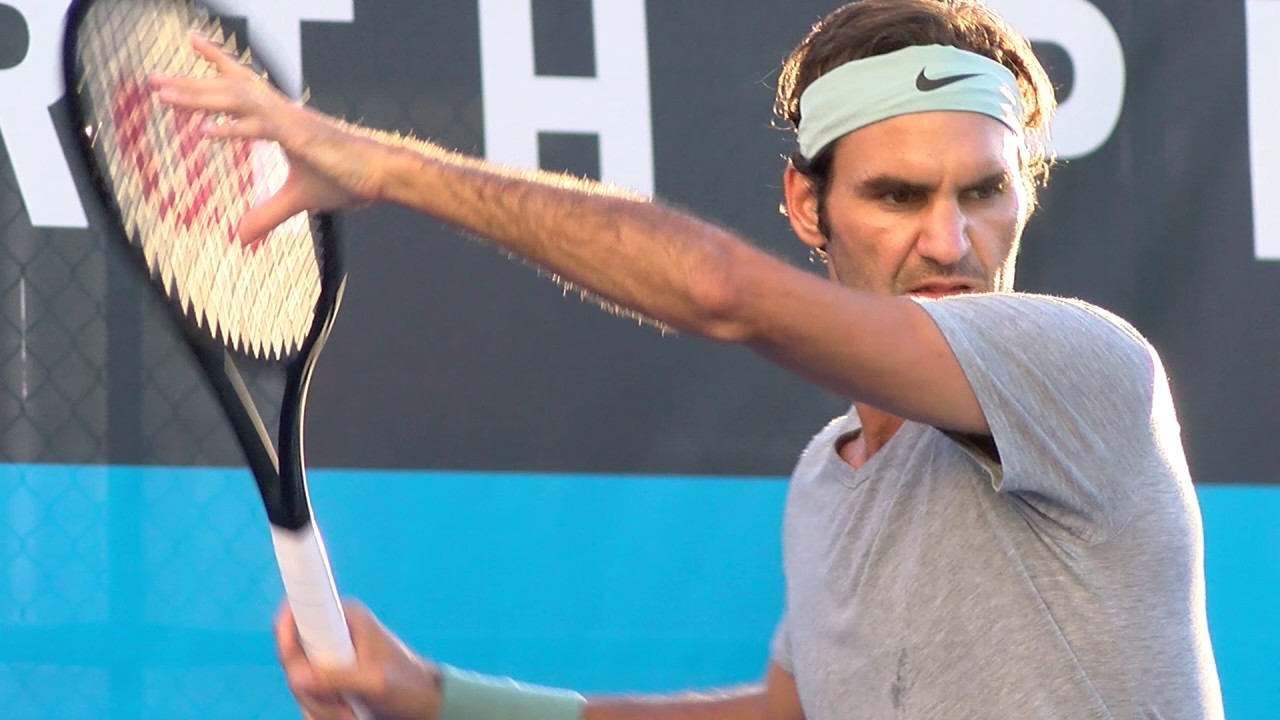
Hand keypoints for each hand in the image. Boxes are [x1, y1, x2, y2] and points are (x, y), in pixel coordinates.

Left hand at [150, 34, 386, 242]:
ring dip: (199, 98)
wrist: (380, 174)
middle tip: (153, 78)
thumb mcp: (298, 202)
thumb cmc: (347, 179)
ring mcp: (289, 121)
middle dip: (189, 82)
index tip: (190, 45)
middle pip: (228, 88)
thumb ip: (266, 216)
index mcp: (281, 118)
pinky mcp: (299, 136)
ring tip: (165, 97)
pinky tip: (204, 130)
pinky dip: (231, 128)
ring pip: (237, 101)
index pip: (242, 83)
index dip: (215, 63)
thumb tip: (240, 238)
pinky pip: (259, 128)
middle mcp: (281, 111)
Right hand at [275, 600, 442, 719]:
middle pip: (292, 658)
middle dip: (311, 689)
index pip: (298, 608)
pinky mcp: (328, 680)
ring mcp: (328, 658)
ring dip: (320, 707)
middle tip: (342, 705)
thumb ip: (336, 677)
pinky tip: (348, 716)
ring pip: (298, 684)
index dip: (286, 633)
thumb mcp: (376, 682)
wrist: (425, 705)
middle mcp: (332, 633)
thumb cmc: (410, 686)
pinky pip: (308, 699)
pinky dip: (322, 713)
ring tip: (353, 713)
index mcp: (344, 617)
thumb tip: (296, 678)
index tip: (295, 663)